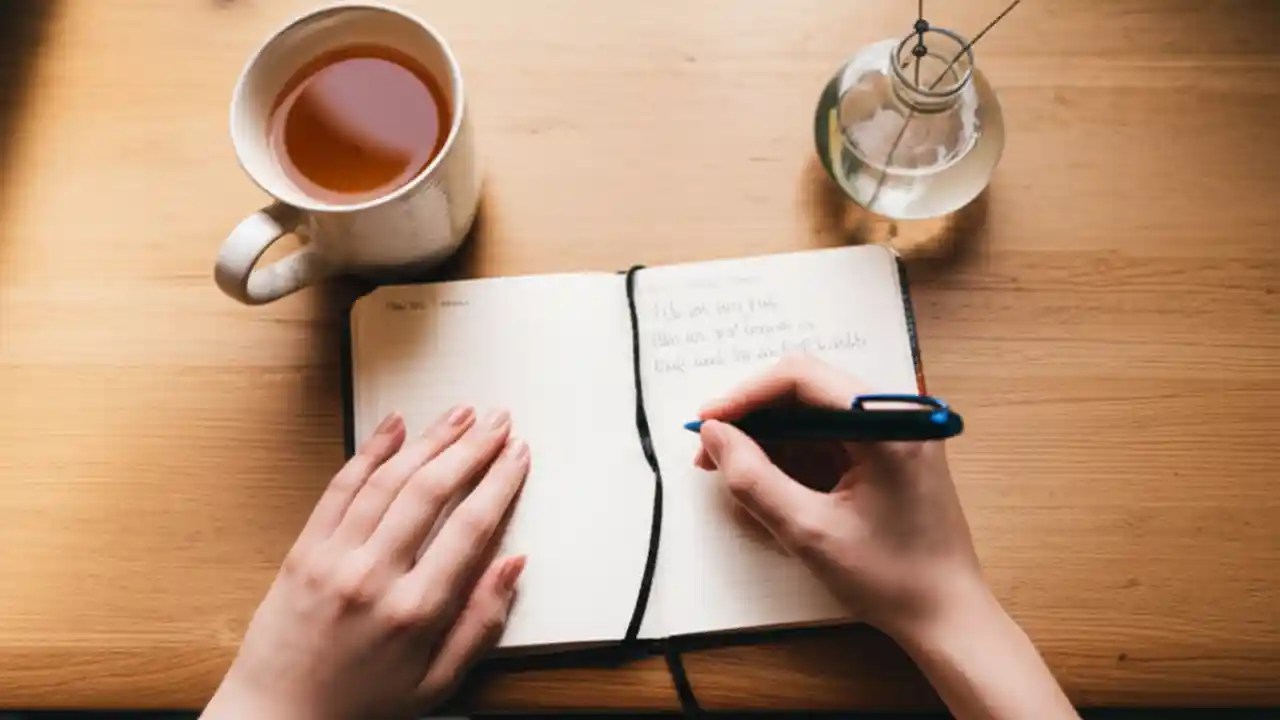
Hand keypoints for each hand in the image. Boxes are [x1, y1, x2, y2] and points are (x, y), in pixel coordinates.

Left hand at [203, 407, 528, 719]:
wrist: (278, 719)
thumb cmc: (362, 707)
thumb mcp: (438, 684)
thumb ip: (481, 623)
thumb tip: (514, 564)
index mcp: (415, 612)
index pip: (470, 527)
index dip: (500, 483)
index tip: (519, 454)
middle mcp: (374, 576)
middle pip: (432, 491)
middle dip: (471, 448)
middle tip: (498, 420)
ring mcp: (334, 558)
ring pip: (388, 480)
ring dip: (429, 440)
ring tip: (460, 414)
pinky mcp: (304, 551)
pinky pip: (340, 489)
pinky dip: (369, 452)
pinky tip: (395, 426)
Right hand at [696, 356, 1077, 718]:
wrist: (947, 616)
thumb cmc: (890, 579)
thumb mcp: (808, 531)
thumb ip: (753, 478)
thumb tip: (713, 435)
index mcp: (887, 424)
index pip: (802, 378)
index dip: (745, 396)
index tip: (706, 424)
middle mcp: (896, 414)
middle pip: (806, 390)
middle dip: (753, 417)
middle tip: (710, 451)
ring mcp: (895, 431)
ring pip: (813, 413)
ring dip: (769, 436)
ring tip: (729, 468)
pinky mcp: (889, 452)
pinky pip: (830, 436)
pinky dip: (793, 453)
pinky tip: (765, 478)